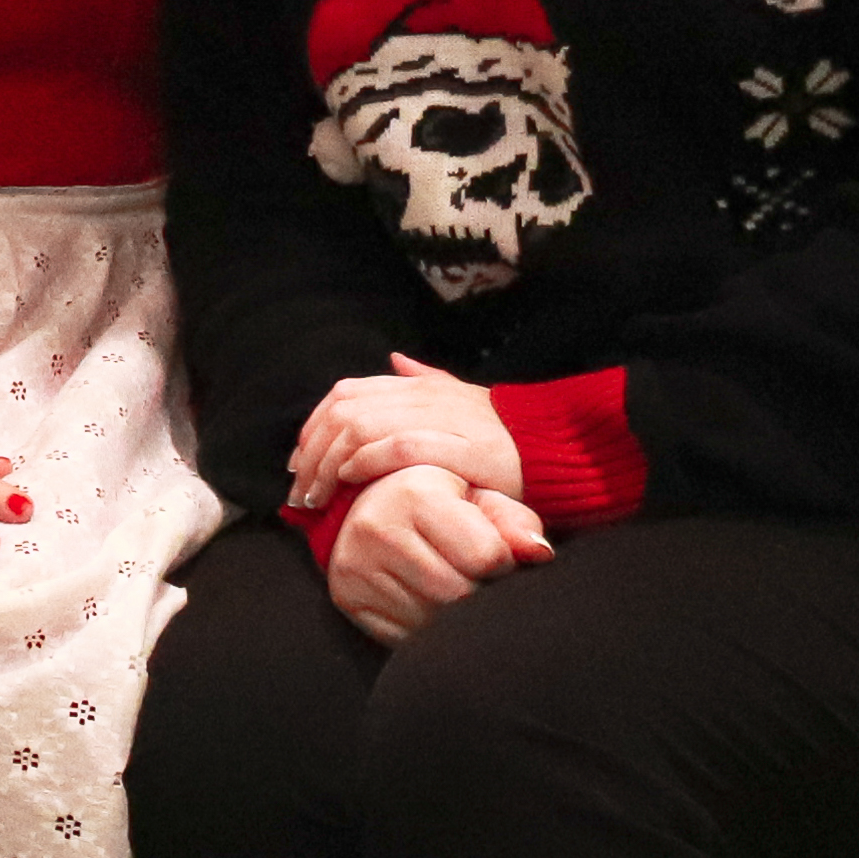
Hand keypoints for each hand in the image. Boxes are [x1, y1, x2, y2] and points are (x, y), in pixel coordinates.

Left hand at [287, 352, 521, 511]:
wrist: (561, 449)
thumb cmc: (506, 434)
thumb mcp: (463, 399)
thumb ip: (425, 380)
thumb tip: (394, 360)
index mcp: (420, 386)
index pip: (345, 393)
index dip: (313, 425)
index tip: (298, 460)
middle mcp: (426, 397)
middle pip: (344, 412)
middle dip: (312, 451)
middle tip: (300, 489)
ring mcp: (443, 420)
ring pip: (363, 427)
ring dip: (329, 463)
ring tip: (317, 497)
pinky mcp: (462, 449)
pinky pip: (400, 447)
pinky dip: (366, 461)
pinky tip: (351, 480)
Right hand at [321, 466, 555, 645]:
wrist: (374, 508)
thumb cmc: (443, 505)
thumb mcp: (482, 501)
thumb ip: (517, 524)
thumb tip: (541, 554)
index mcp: (415, 493)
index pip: (485, 557)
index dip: (502, 563)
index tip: (492, 553)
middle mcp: (376, 526)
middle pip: (457, 593)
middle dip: (478, 592)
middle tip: (472, 575)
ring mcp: (355, 565)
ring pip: (431, 620)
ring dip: (452, 614)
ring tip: (448, 584)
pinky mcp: (347, 597)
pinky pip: (403, 635)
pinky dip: (424, 628)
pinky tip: (423, 600)